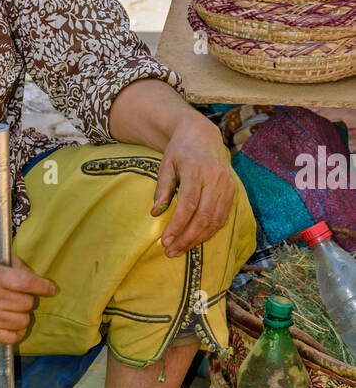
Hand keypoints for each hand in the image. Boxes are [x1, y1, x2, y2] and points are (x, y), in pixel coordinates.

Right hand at [0, 250, 55, 343]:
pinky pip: (11, 337)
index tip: (50, 288)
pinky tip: (14, 322)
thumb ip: (14, 265)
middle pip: (26, 303)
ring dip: (23, 314)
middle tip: (21, 294)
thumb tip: (35, 280)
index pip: (26, 283)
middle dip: (29, 298)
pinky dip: (18, 331)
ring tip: (15, 307)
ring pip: (22, 320)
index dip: (42, 286)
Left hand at [151, 117, 235, 257]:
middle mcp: (215, 179)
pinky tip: (196, 240)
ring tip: (180, 250)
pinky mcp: (232, 190)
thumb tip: (155, 213)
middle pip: (204, 216)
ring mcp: (227, 185)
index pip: (188, 205)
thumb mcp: (166, 165)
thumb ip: (162, 189)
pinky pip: (223, 217)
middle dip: (187, 238)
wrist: (203, 135)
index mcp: (197, 170)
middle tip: (171, 252)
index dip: (177, 226)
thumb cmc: (180, 151)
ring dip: (198, 239)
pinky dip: (210, 231)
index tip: (165, 241)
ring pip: (215, 220)